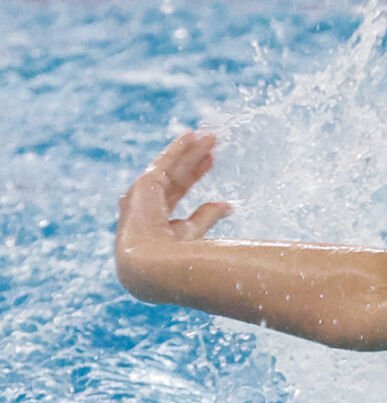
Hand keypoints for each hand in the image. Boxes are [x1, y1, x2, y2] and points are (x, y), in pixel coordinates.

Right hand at [115, 130, 231, 297]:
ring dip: (188, 151)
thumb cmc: (175, 262)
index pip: (177, 193)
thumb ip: (206, 217)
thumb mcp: (194, 235)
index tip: (212, 163)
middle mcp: (145, 207)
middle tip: (211, 145)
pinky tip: (192, 136)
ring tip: (208, 136)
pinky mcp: (143, 186)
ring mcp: (141, 197)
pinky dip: (178, 149)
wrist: (154, 266)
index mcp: (154, 221)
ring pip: (169, 167)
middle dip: (192, 160)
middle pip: (173, 176)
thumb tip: (228, 205)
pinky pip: (164, 163)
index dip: (194, 176)